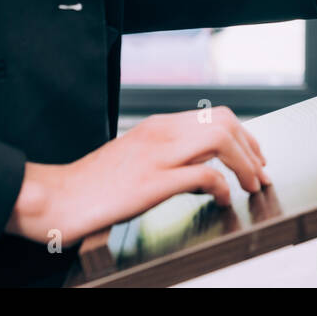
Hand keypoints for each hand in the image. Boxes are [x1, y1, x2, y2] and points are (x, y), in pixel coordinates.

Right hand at [5, 106, 268, 246]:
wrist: (56, 197)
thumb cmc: (93, 184)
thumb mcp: (136, 159)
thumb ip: (168, 158)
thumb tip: (203, 171)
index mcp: (157, 126)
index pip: (216, 117)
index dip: (245, 137)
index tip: (256, 158)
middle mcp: (161, 133)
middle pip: (226, 122)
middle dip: (252, 148)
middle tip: (260, 175)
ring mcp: (157, 155)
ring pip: (221, 139)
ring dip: (245, 163)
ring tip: (250, 186)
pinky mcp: (152, 181)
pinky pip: (203, 173)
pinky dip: (222, 185)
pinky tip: (222, 199)